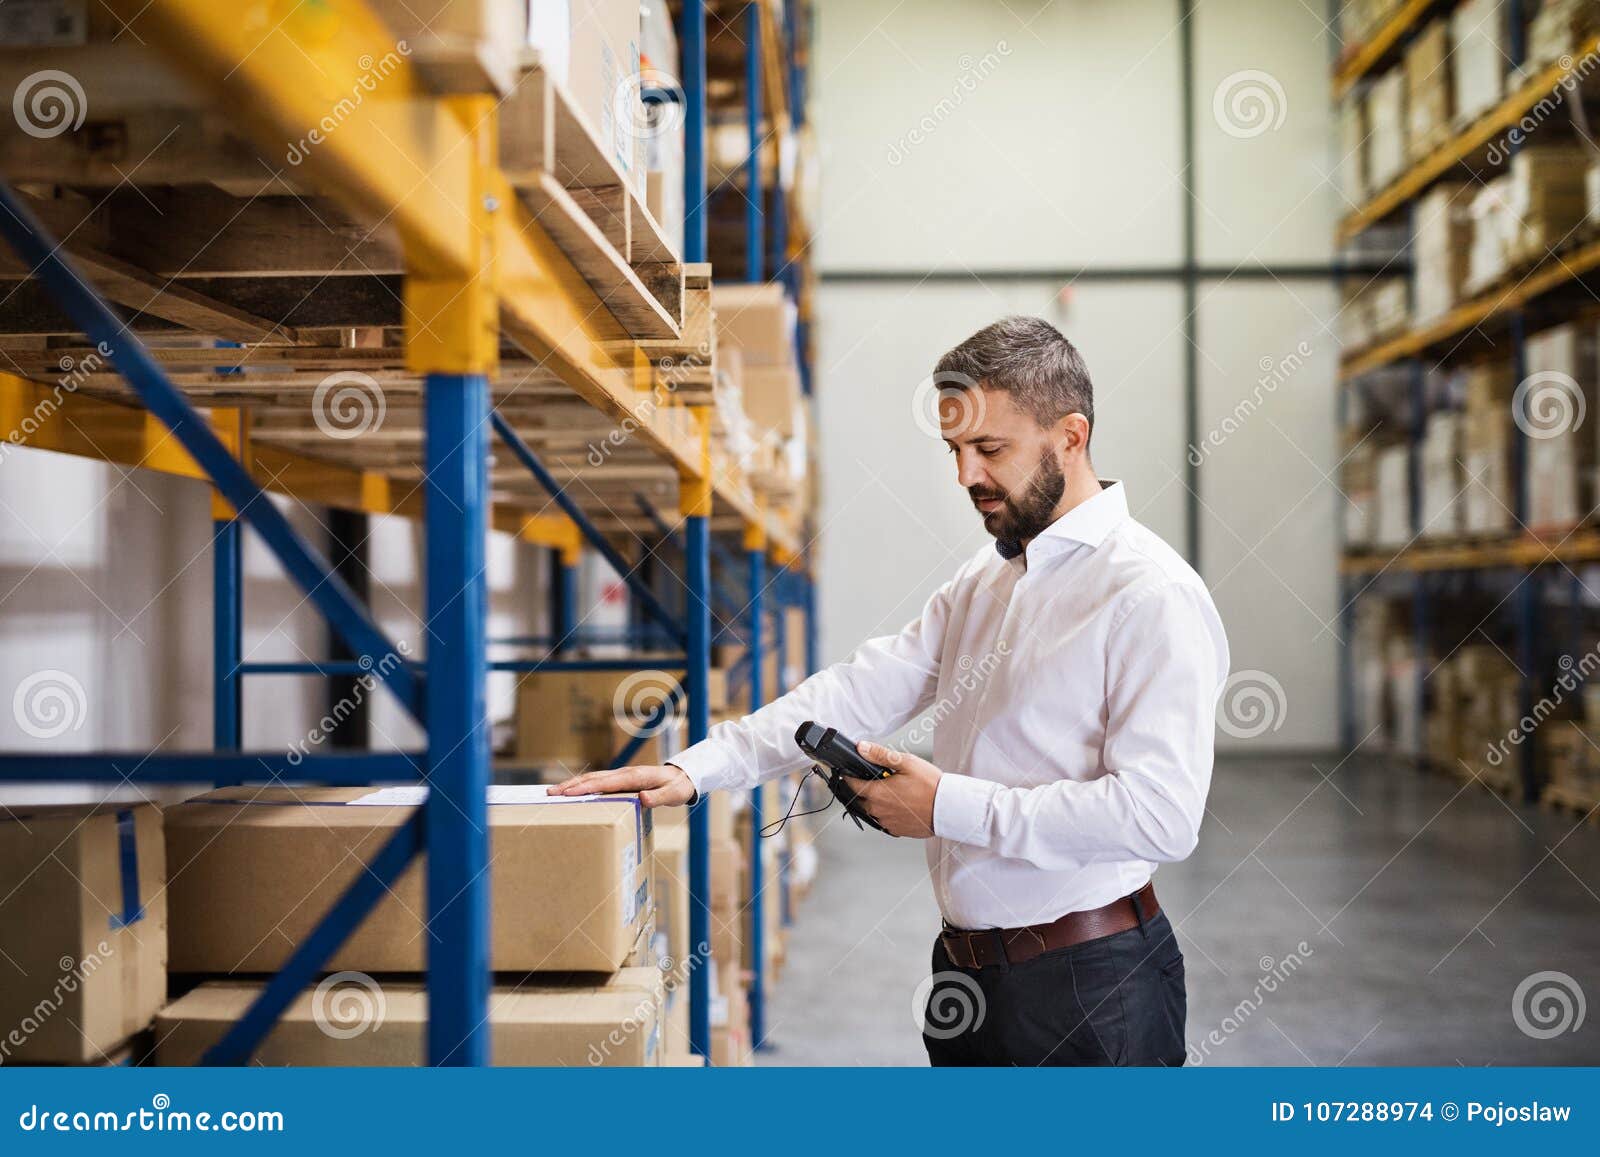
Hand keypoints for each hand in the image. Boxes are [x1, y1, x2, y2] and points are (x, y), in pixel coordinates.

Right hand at [546, 764, 695, 807]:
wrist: (684, 777)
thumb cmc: (678, 787)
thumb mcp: (673, 794)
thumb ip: (658, 797)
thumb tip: (642, 797)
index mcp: (635, 777)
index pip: (606, 782)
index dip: (586, 788)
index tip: (568, 794)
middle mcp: (625, 773)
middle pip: (593, 778)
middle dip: (571, 786)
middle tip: (550, 794)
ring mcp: (622, 775)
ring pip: (593, 778)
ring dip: (573, 784)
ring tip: (553, 792)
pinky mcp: (621, 779)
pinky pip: (598, 781)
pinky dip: (582, 785)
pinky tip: (572, 791)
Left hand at [847, 741, 941, 838]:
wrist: (949, 808)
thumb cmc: (930, 785)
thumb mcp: (906, 762)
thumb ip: (880, 755)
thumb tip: (861, 748)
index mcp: (877, 793)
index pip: (851, 785)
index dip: (847, 777)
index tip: (847, 772)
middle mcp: (878, 811)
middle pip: (860, 799)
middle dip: (863, 789)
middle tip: (875, 779)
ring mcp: (887, 822)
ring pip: (872, 811)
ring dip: (876, 802)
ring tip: (892, 791)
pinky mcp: (897, 830)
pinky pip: (884, 821)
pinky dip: (887, 812)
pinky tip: (900, 804)